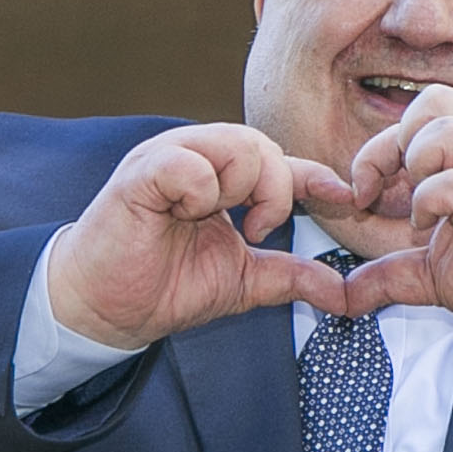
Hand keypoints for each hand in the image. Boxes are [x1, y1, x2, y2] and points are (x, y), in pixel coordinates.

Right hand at [45, 124, 350, 351]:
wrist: (106, 309)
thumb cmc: (163, 286)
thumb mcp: (242, 281)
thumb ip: (291, 277)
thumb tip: (344, 293)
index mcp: (220, 177)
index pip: (280, 160)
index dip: (316, 175)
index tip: (346, 197)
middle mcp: (196, 158)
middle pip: (263, 144)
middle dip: (275, 191)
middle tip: (257, 230)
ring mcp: (167, 160)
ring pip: (235, 143)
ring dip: (240, 188)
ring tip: (220, 221)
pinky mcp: (139, 174)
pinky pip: (188, 162)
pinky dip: (201, 190)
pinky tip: (189, 214)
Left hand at [324, 85, 452, 360]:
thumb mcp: (434, 276)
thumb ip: (390, 275)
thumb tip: (344, 292)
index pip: (423, 112)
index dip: (379, 147)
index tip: (363, 195)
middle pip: (438, 101)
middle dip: (393, 142)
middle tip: (382, 192)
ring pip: (451, 129)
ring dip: (416, 165)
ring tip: (413, 209)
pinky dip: (432, 202)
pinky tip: (428, 231)